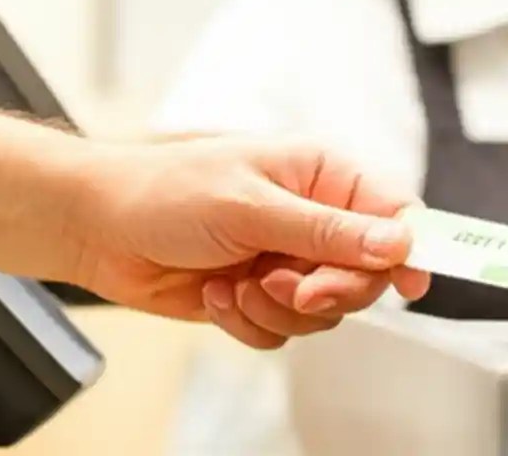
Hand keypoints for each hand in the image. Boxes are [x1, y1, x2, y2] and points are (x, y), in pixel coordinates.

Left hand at [71, 137, 429, 348]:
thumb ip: (327, 231)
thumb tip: (396, 243)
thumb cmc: (167, 192)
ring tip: (240, 284)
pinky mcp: (264, 296)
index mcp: (325, 175)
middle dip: (331, 289)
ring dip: (281, 309)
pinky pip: (287, 331)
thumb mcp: (252, 207)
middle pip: (368, 273)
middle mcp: (316, 218)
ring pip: (328, 311)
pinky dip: (251, 322)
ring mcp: (291, 260)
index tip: (410, 284)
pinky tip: (219, 293)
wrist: (97, 227)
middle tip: (295, 289)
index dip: (410, 249)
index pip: (395, 211)